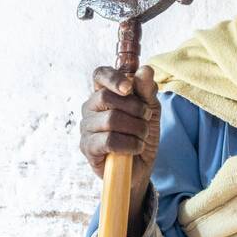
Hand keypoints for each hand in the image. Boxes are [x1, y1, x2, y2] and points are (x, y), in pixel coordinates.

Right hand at [79, 65, 160, 206]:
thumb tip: (145, 69)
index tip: (129, 89)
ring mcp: (86, 128)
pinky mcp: (87, 148)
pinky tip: (136, 147)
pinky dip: (129, 144)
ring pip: (110, 120)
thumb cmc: (141, 134)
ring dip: (135, 128)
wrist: (141, 167)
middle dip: (134, 108)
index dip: (113, 78)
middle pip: (105, 97)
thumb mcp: (150, 110)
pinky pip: (109, 141)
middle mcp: (90, 108)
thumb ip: (147, 90)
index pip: (100, 75)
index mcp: (104, 93)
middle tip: (145, 118)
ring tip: (142, 136)